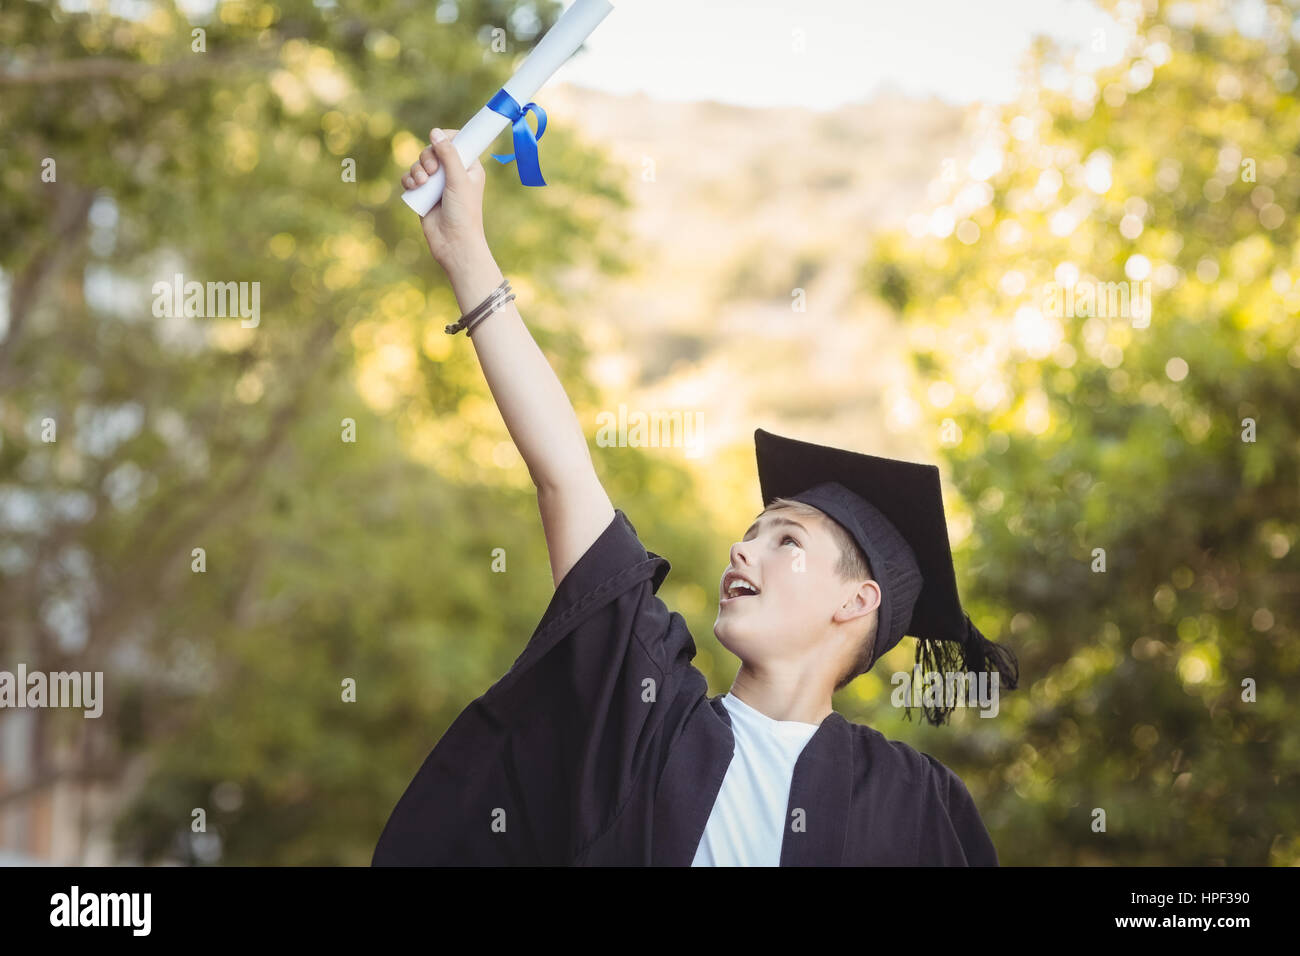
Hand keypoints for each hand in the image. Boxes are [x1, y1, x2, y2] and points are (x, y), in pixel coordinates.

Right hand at [401, 127, 488, 272]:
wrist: (453, 243)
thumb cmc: (463, 213)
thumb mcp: (458, 180)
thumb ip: (448, 155)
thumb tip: (435, 132)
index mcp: (469, 166)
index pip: (457, 141)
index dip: (446, 138)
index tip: (438, 141)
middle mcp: (453, 173)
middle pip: (434, 150)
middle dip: (428, 156)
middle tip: (432, 170)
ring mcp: (437, 184)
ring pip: (420, 164)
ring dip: (417, 169)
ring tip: (421, 183)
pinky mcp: (423, 194)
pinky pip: (411, 178)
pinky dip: (409, 180)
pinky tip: (413, 187)